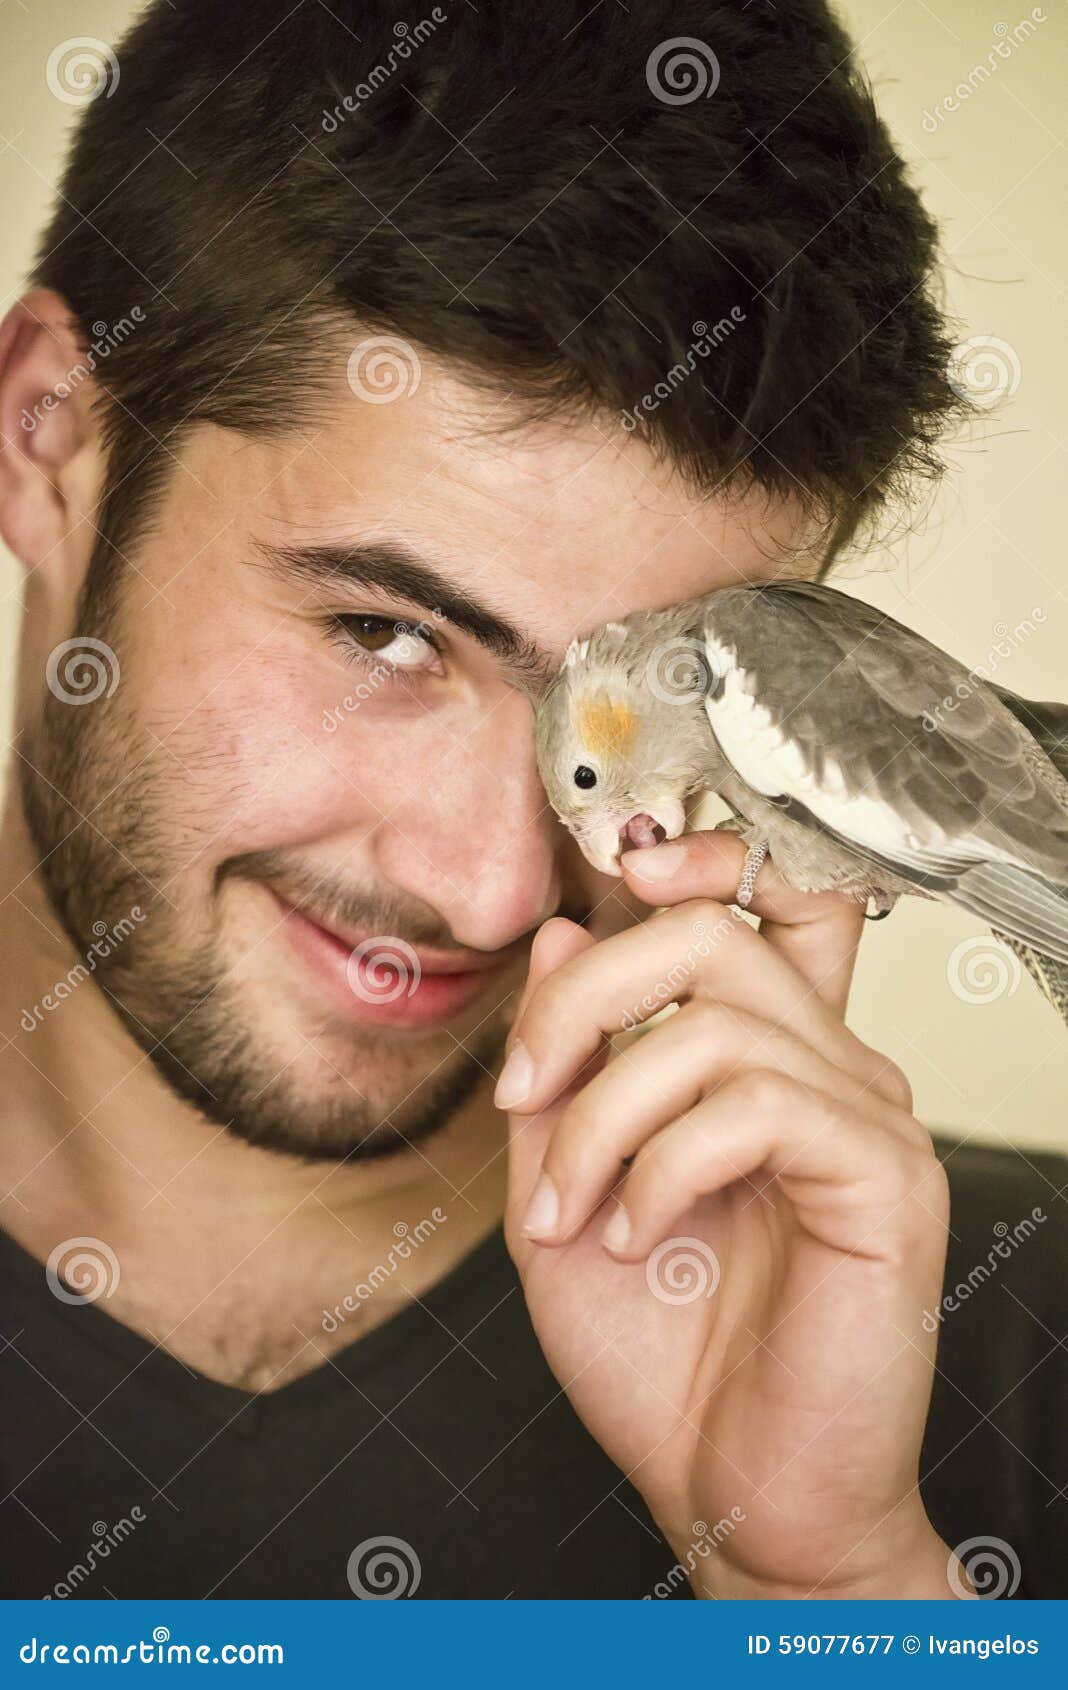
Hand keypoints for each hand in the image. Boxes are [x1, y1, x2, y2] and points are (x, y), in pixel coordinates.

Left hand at [498, 830, 961, 1598]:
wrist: (735, 1493)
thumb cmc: (662, 1353)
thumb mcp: (562, 1192)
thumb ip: (563, 1071)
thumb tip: (563, 932)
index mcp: (766, 1061)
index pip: (765, 902)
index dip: (698, 858)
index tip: (607, 881)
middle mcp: (828, 1070)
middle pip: (714, 930)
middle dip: (587, 995)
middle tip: (525, 1090)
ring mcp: (866, 1119)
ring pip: (719, 1023)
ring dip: (604, 1115)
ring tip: (569, 1212)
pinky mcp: (885, 1180)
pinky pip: (760, 1106)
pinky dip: (663, 1164)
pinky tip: (634, 1233)